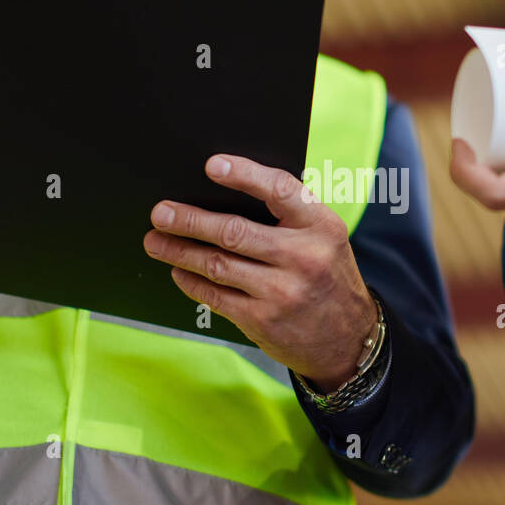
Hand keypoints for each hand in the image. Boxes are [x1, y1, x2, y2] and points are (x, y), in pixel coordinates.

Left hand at [143, 154, 378, 390]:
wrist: (348, 339)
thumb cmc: (327, 277)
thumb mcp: (325, 239)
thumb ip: (289, 217)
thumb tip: (224, 196)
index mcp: (321, 226)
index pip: (280, 190)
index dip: (244, 175)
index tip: (212, 165)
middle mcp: (304, 257)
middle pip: (234, 232)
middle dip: (190, 220)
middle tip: (161, 212)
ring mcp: (282, 292)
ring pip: (217, 264)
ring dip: (179, 251)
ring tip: (156, 241)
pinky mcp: (263, 320)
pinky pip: (215, 296)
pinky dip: (191, 281)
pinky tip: (178, 271)